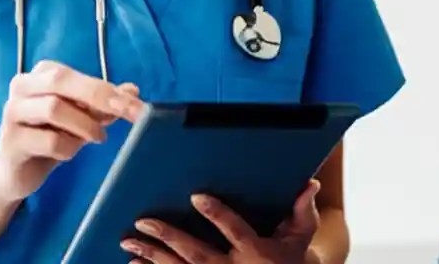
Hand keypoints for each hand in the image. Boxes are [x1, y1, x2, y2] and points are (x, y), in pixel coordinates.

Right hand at [0, 60, 143, 202]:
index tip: (137, 105)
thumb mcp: (80, 118)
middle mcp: (22, 87)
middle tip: (129, 114)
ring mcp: (13, 113)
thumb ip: (103, 104)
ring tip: (97, 138)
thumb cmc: (49, 138)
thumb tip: (133, 90)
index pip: (78, 76)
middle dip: (100, 98)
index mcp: (41, 74)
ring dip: (84, 125)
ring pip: (54, 108)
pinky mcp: (10, 142)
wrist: (14, 173)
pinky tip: (68, 153)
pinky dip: (68, 148)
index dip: (109, 89)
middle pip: (62, 81)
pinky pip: (48, 141)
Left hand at [121, 179, 321, 263]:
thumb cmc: (292, 259)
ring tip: (128, 241)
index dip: (217, 215)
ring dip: (153, 257)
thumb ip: (302, 210)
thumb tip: (310, 182)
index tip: (196, 196)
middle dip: (170, 237)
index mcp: (258, 253)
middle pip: (198, 255)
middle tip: (144, 220)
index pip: (235, 231)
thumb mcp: (301, 237)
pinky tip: (135, 263)